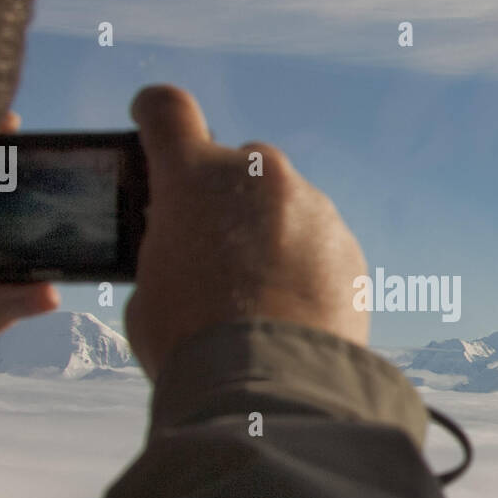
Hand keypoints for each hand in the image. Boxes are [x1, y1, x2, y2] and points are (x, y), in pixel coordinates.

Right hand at [124, 85, 369, 381]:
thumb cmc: (194, 341)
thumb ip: (165, 247)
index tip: (153, 122)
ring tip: (257, 297)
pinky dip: (304, 266)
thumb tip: (183, 247)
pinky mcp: (348, 245)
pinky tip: (291, 312)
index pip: (167, 110)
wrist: (273, 387)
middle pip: (234, 166)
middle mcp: (258, 174)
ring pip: (282, 205)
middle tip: (212, 250)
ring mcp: (311, 206)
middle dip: (222, 198)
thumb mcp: (149, 289)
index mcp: (193, 175)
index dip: (155, 116)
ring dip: (268, 234)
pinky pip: (318, 243)